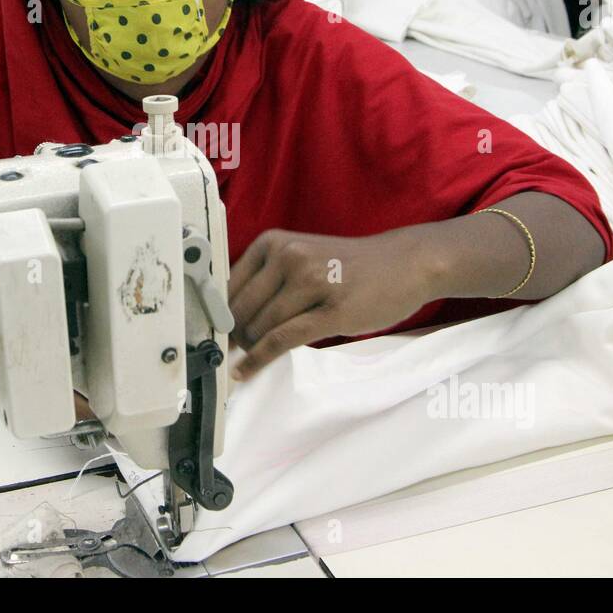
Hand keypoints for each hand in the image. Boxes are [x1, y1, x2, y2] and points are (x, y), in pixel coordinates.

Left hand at [227, 228, 440, 381]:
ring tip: (248, 357)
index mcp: (275, 242)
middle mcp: (289, 257)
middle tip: (230, 351)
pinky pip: (283, 340)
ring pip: (261, 326)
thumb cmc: (350, 266)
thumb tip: (230, 315)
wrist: (404, 264)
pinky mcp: (331, 311)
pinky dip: (259, 359)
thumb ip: (268, 278)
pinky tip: (246, 370)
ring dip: (250, 348)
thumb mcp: (303, 256)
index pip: (229, 284)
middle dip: (234, 334)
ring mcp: (311, 282)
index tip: (208, 333)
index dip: (217, 314)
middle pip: (241, 308)